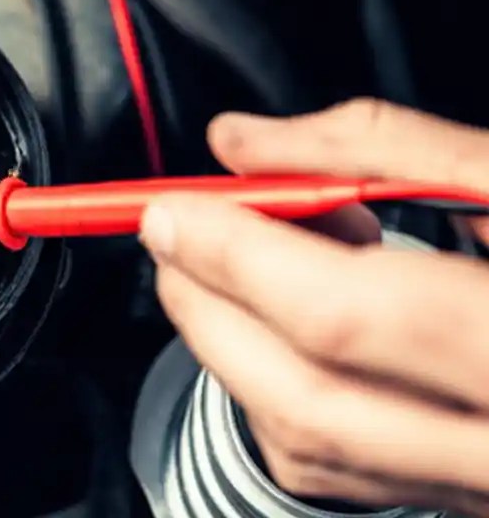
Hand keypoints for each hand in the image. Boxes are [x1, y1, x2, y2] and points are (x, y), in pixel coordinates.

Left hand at [139, 99, 488, 515]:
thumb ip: (380, 149)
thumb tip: (243, 142)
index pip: (344, 311)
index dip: (235, 253)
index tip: (167, 205)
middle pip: (307, 396)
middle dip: (207, 308)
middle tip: (173, 236)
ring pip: (312, 446)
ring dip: (230, 350)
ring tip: (226, 268)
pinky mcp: (473, 497)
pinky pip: (340, 470)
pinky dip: (278, 396)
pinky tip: (284, 330)